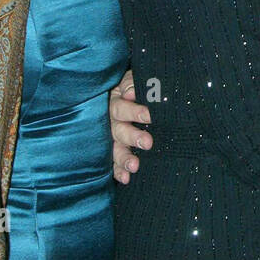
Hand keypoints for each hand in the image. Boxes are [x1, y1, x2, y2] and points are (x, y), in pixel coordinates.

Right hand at [110, 70, 153, 184]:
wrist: (132, 94)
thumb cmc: (136, 87)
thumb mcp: (134, 80)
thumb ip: (132, 84)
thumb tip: (130, 93)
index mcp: (116, 102)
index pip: (122, 108)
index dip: (135, 111)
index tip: (150, 116)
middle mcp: (110, 121)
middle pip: (118, 130)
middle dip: (133, 137)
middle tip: (148, 143)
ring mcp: (111, 137)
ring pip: (114, 148)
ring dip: (124, 158)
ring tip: (135, 166)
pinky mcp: (112, 150)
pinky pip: (113, 162)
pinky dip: (118, 171)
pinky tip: (126, 178)